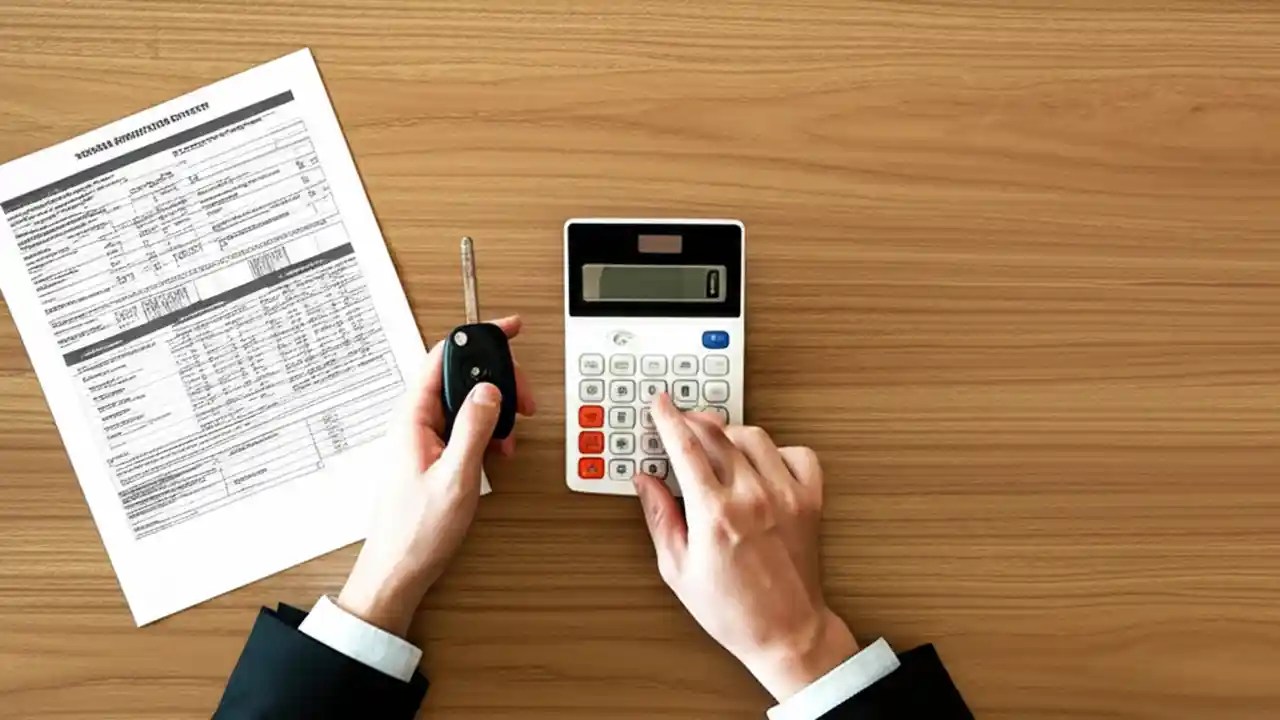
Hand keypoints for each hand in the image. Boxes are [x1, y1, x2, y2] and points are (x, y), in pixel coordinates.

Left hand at [337, 315, 535, 636]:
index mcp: (413, 417)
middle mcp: (416, 420)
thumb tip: (490, 389)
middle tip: (527, 397)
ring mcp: (424, 436)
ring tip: (515, 432)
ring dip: (496, 410)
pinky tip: (500, 450)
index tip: (509, 329)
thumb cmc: (416, 532)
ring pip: (467, 401)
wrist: (398, 570)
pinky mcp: (434, 452)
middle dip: (498, 379)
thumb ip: (474, 428)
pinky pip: (465, 425)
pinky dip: (488, 431)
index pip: (444, 355)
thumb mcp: (455, 477)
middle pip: (460, 375)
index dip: (478, 337)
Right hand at [634, 394, 857, 700]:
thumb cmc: (732, 610)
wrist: (785, 632)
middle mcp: (753, 498)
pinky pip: (798, 454)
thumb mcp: (677, 568)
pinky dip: (778, 450)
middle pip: (718, 434)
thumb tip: (646, 481)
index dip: (669, 419)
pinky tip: (762, 463)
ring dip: (731, 434)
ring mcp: (786, 496)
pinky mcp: (810, 502)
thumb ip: (660, 517)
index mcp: (715, 515)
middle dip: (695, 421)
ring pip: (755, 437)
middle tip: (682, 423)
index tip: (661, 405)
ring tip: (718, 448)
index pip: (686, 447)